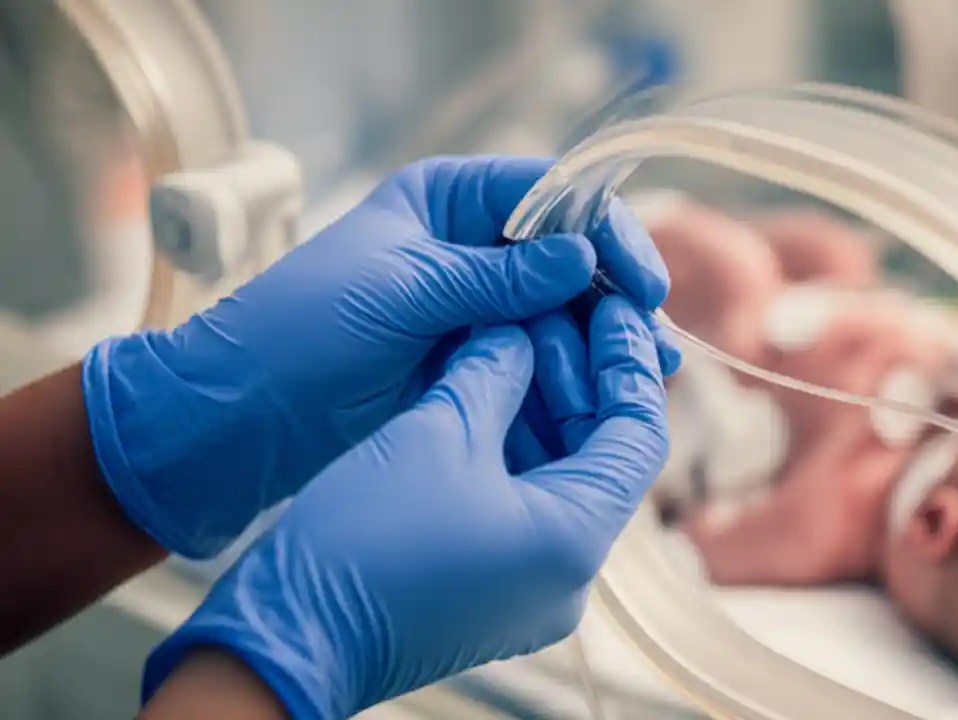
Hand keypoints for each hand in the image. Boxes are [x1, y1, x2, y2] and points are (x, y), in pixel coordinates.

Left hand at [82, 155, 674, 557]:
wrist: (238, 419)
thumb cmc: (298, 334)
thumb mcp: (401, 293)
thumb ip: (493, 276)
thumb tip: (579, 254)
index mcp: (444, 201)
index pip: (546, 196)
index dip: (601, 231)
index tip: (635, 277)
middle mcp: (467, 247)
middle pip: (565, 257)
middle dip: (613, 293)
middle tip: (651, 339)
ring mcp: (473, 309)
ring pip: (559, 314)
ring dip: (605, 339)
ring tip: (650, 373)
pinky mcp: (473, 365)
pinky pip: (538, 361)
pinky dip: (575, 375)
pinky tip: (610, 396)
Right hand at [142, 297, 667, 718]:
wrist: (287, 637)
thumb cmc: (363, 541)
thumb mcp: (438, 433)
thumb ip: (495, 371)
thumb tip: (519, 334)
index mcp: (576, 539)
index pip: (638, 433)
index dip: (626, 361)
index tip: (605, 308)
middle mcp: (570, 575)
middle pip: (600, 454)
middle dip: (576, 378)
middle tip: (550, 313)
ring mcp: (532, 589)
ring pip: (559, 477)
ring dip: (541, 409)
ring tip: (513, 339)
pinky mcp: (493, 591)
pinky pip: (524, 505)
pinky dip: (512, 448)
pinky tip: (486, 391)